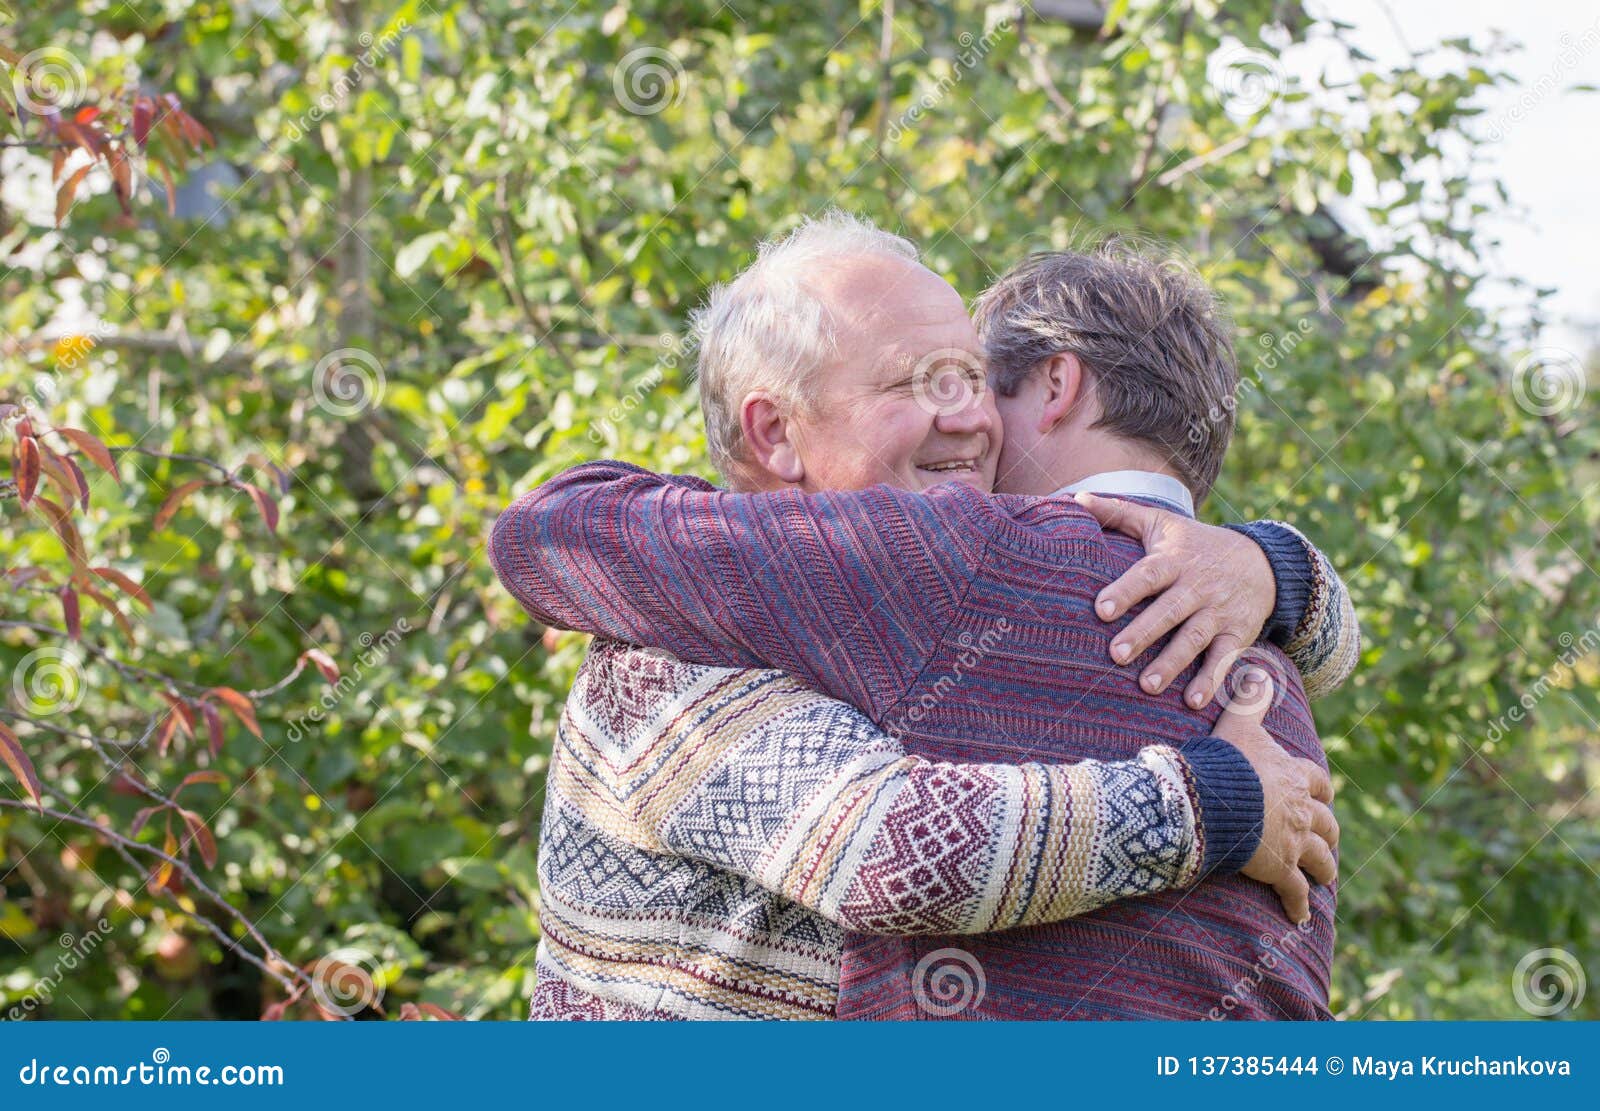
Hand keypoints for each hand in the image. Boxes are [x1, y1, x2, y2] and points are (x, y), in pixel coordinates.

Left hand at [1075, 492, 1275, 707]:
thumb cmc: (1194, 544)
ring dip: (1172, 663)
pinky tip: (1193, 702)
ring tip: (1146, 685)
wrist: (1261, 561)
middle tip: (1115, 655)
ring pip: (1195, 638)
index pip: (1148, 575)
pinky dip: (1212, 681)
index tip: (1100, 609)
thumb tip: (1076, 498)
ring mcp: (1219, 611)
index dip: (1125, 591)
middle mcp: (1197, 586)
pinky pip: (1226, 659)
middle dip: (1144, 633)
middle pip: (1169, 611)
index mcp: (1175, 560)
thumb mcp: (1161, 523)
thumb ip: (1119, 512)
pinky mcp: (1238, 633)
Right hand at [1209, 668, 1336, 923]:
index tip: (1323, 794)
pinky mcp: (1280, 868)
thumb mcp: (1239, 724)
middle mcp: (1301, 811)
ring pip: (1319, 858)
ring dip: (1324, 869)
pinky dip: (1298, 904)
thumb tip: (1257, 670)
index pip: (1317, 781)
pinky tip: (1300, 917)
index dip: (1321, 788)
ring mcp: (1293, 841)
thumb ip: (1249, 700)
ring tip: (1325, 878)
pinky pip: (1294, 891)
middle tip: (1327, 841)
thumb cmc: (1228, 761)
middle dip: (1328, 832)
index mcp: (1294, 777)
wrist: (1216, 800)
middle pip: (1326, 823)